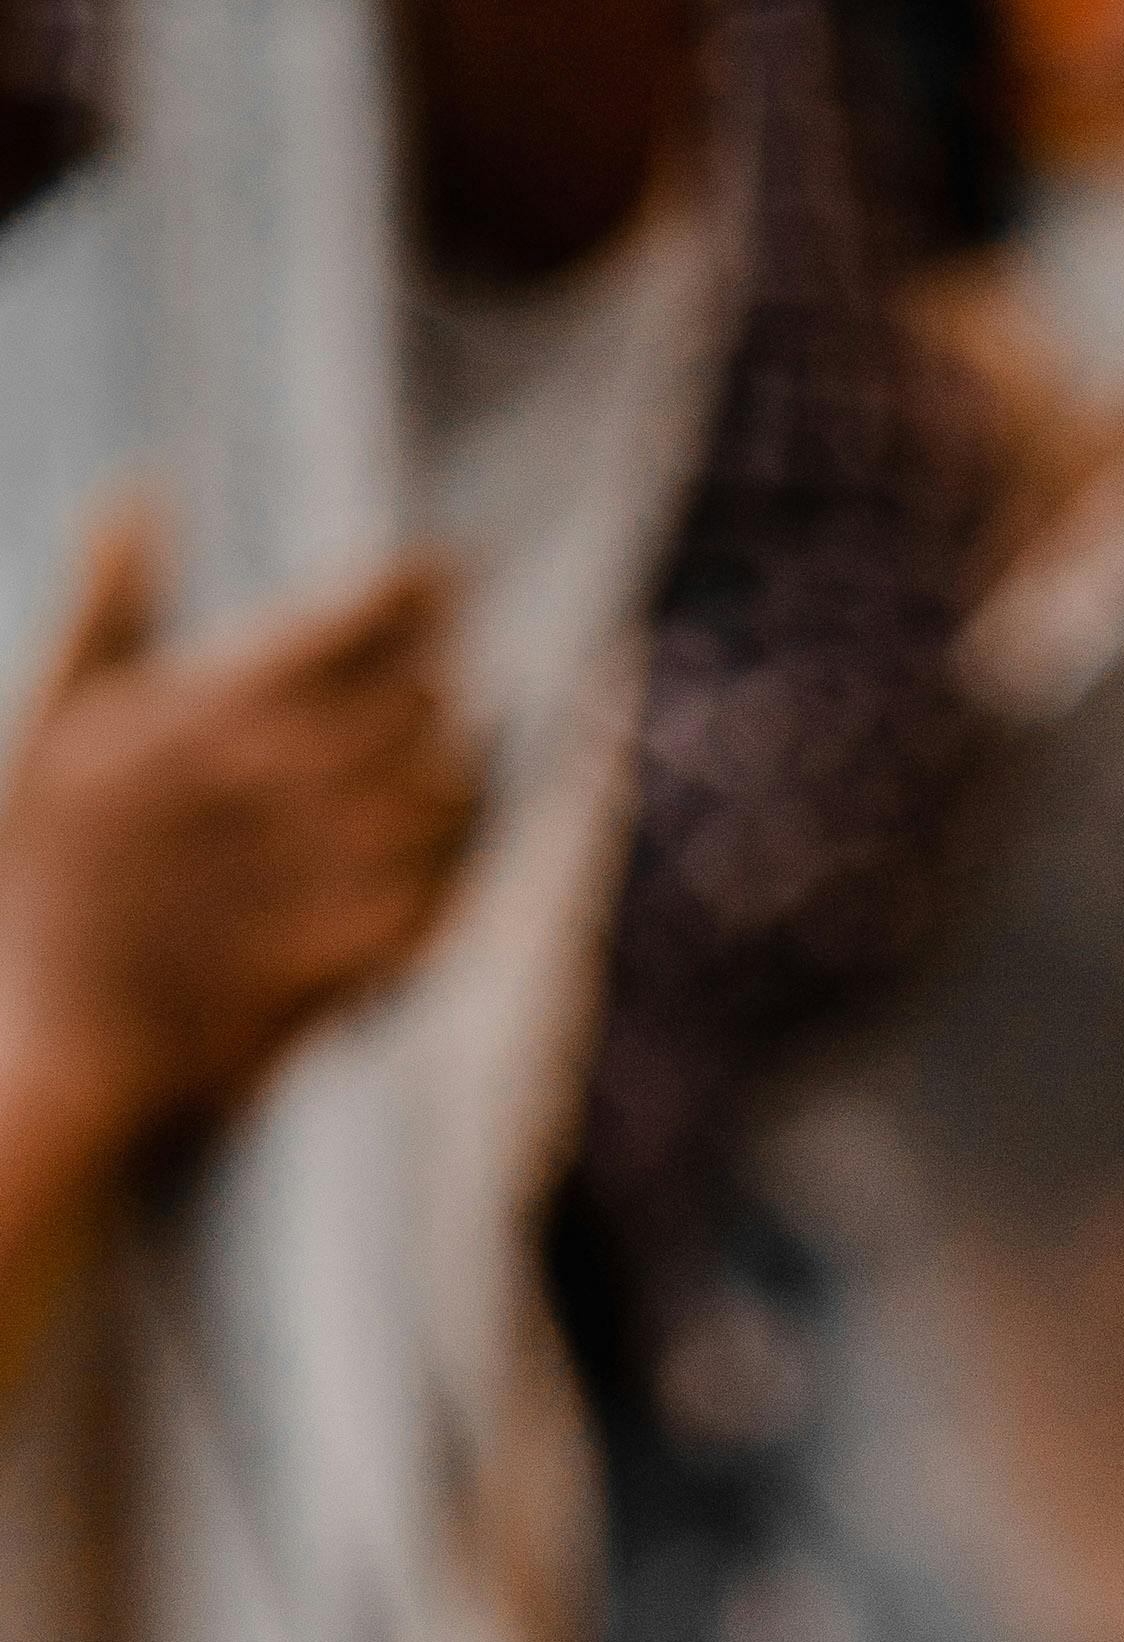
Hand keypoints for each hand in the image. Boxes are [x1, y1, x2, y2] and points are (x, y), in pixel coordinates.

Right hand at [0, 509, 476, 1162]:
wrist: (48, 1042)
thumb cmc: (43, 888)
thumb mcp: (56, 728)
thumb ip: (107, 611)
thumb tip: (136, 494)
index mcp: (200, 712)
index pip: (341, 626)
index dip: (409, 591)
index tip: (446, 568)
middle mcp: (265, 785)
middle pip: (409, 706)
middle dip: (438, 683)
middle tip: (448, 675)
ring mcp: (307, 876)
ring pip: (437, 800)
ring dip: (458, 776)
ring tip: (454, 760)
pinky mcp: (339, 964)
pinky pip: (435, 902)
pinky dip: (452, 874)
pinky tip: (447, 864)